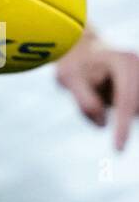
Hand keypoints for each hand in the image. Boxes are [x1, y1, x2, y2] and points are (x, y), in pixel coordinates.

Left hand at [56, 28, 138, 150]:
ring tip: (95, 89)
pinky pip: (132, 113)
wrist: (84, 52)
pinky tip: (104, 94)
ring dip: (116, 114)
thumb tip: (103, 122)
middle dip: (112, 113)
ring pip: (132, 113)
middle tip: (88, 92)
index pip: (127, 101)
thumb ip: (83, 99)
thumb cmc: (74, 65)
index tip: (117, 149)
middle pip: (133, 109)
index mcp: (124, 63)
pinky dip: (121, 114)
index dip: (123, 127)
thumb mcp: (68, 78)